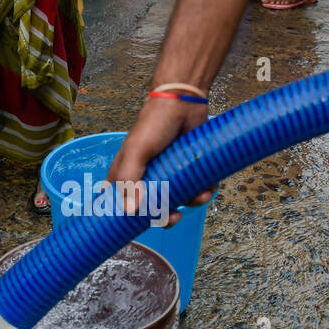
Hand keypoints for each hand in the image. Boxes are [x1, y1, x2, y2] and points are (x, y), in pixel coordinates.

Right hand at [106, 93, 213, 226]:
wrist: (184, 101)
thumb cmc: (154, 123)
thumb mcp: (137, 150)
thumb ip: (130, 179)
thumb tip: (130, 211)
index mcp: (127, 174)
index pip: (121, 204)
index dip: (128, 218)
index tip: (140, 226)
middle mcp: (147, 177)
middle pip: (152, 208)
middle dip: (165, 216)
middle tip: (174, 216)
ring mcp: (169, 173)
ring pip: (177, 200)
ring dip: (190, 202)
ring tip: (200, 196)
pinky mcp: (187, 169)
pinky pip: (195, 188)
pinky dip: (203, 191)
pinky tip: (208, 186)